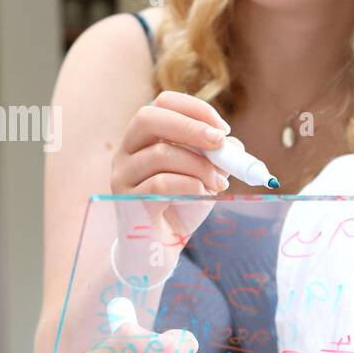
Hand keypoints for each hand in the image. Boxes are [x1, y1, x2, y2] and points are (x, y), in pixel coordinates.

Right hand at [110, 90, 244, 281]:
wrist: (161, 249)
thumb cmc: (181, 207)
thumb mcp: (204, 176)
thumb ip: (216, 156)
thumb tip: (232, 142)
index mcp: (144, 138)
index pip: (161, 103)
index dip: (194, 109)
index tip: (223, 128)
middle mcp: (125, 152)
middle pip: (148, 118)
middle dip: (190, 127)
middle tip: (220, 142)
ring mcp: (122, 176)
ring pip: (160, 154)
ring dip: (199, 166)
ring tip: (219, 184)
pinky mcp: (126, 201)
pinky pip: (160, 184)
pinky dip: (190, 185)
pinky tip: (202, 194)